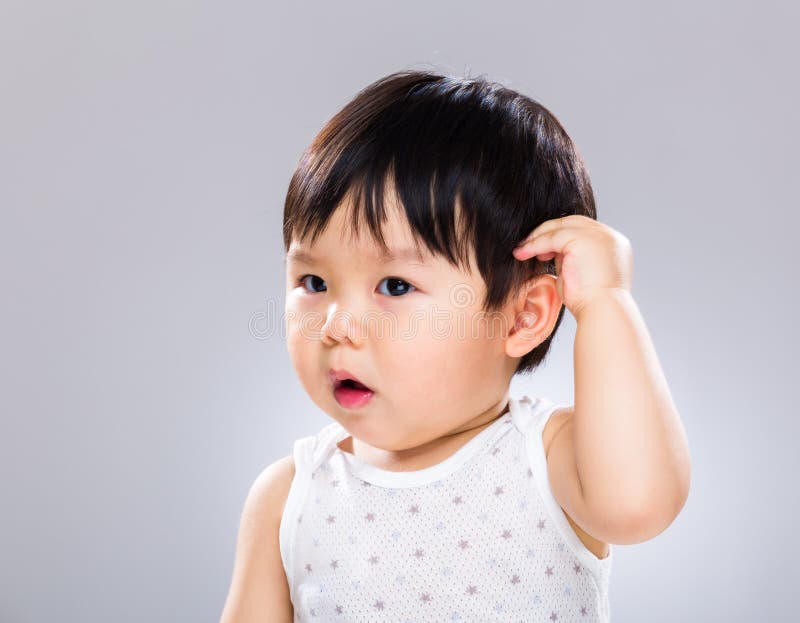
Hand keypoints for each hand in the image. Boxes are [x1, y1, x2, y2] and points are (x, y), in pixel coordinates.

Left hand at [512, 215, 632, 319]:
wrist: (602, 312)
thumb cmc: (590, 303)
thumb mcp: (579, 274)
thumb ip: (569, 260)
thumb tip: (551, 253)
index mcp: (612, 244)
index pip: (582, 230)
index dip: (560, 236)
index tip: (541, 250)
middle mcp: (609, 236)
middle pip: (572, 223)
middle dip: (548, 232)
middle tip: (527, 245)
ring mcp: (599, 235)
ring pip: (560, 227)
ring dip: (538, 238)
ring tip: (521, 251)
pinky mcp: (584, 239)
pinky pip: (553, 237)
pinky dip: (535, 244)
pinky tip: (522, 253)